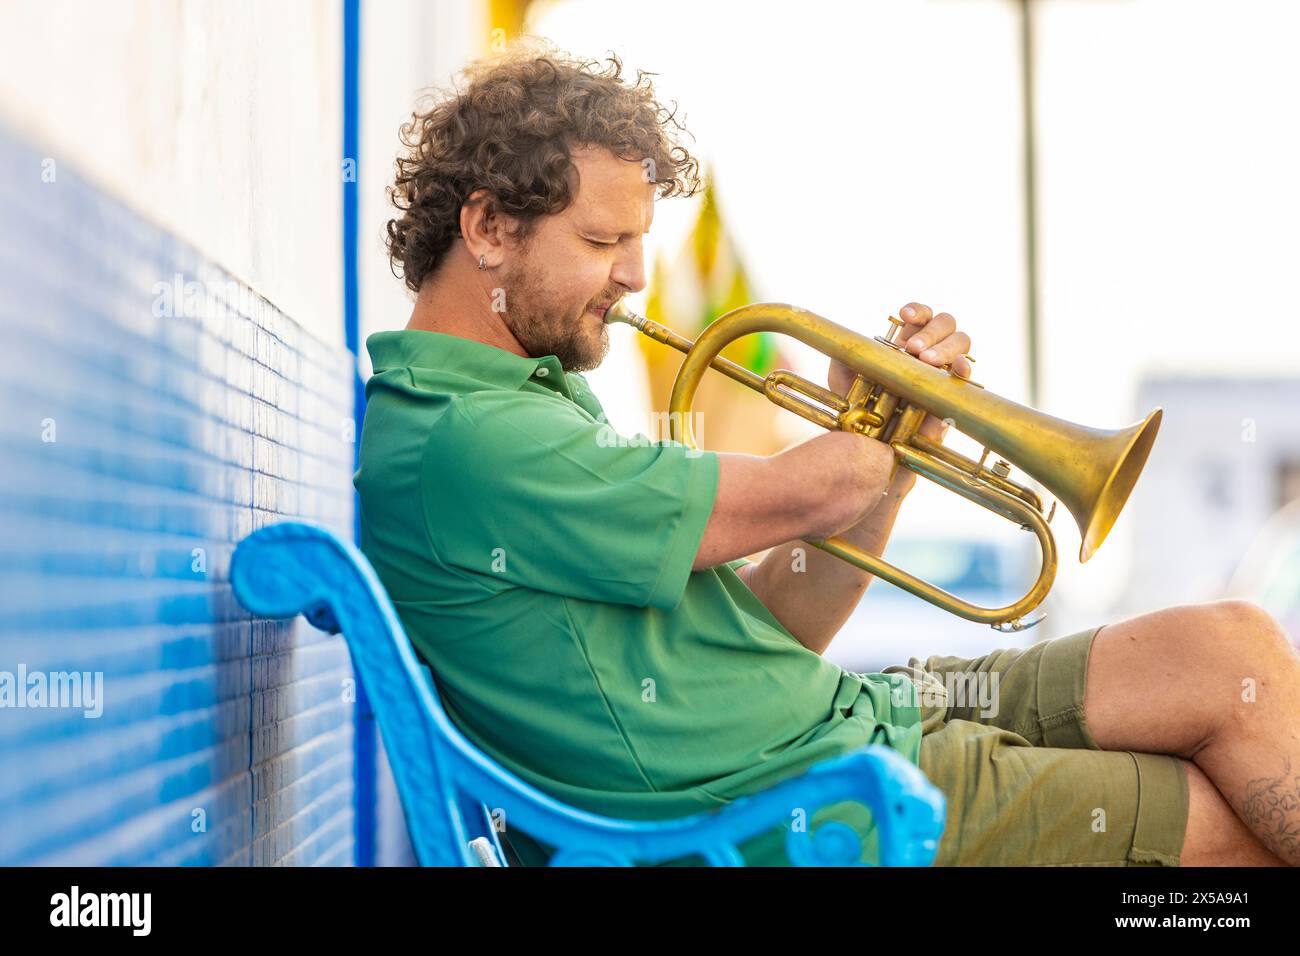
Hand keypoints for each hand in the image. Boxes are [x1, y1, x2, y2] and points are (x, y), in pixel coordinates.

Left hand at [827, 301, 973, 494]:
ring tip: (926, 360)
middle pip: (945, 324)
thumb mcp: (843, 376)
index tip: (903, 315)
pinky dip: (964, 367)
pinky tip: (957, 369)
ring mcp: (944, 369)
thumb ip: (844, 356)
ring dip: (946, 347)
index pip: (920, 316)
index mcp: (906, 340)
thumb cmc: (859, 403)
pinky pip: (967, 375)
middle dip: (931, 331)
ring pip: (961, 342)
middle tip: (913, 349)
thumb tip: (844, 341)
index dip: (917, 311)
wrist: (870, 440)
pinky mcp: (953, 393)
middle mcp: (929, 351)